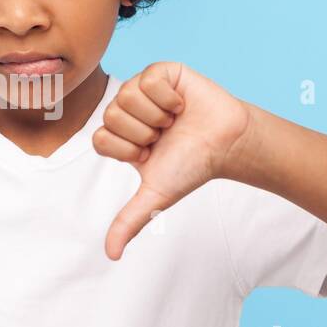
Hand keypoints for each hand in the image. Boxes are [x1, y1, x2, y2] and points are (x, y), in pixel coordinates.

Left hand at [92, 62, 250, 259]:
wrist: (227, 144)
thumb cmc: (192, 167)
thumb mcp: (156, 196)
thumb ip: (130, 221)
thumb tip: (111, 255)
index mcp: (120, 136)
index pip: (100, 138)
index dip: (127, 149)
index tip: (150, 154)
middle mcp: (127, 110)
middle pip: (111, 115)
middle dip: (143, 133)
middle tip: (165, 136)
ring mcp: (143, 88)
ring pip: (127, 95)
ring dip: (157, 115)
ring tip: (174, 121)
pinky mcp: (162, 72)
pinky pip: (149, 79)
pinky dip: (168, 97)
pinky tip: (181, 105)